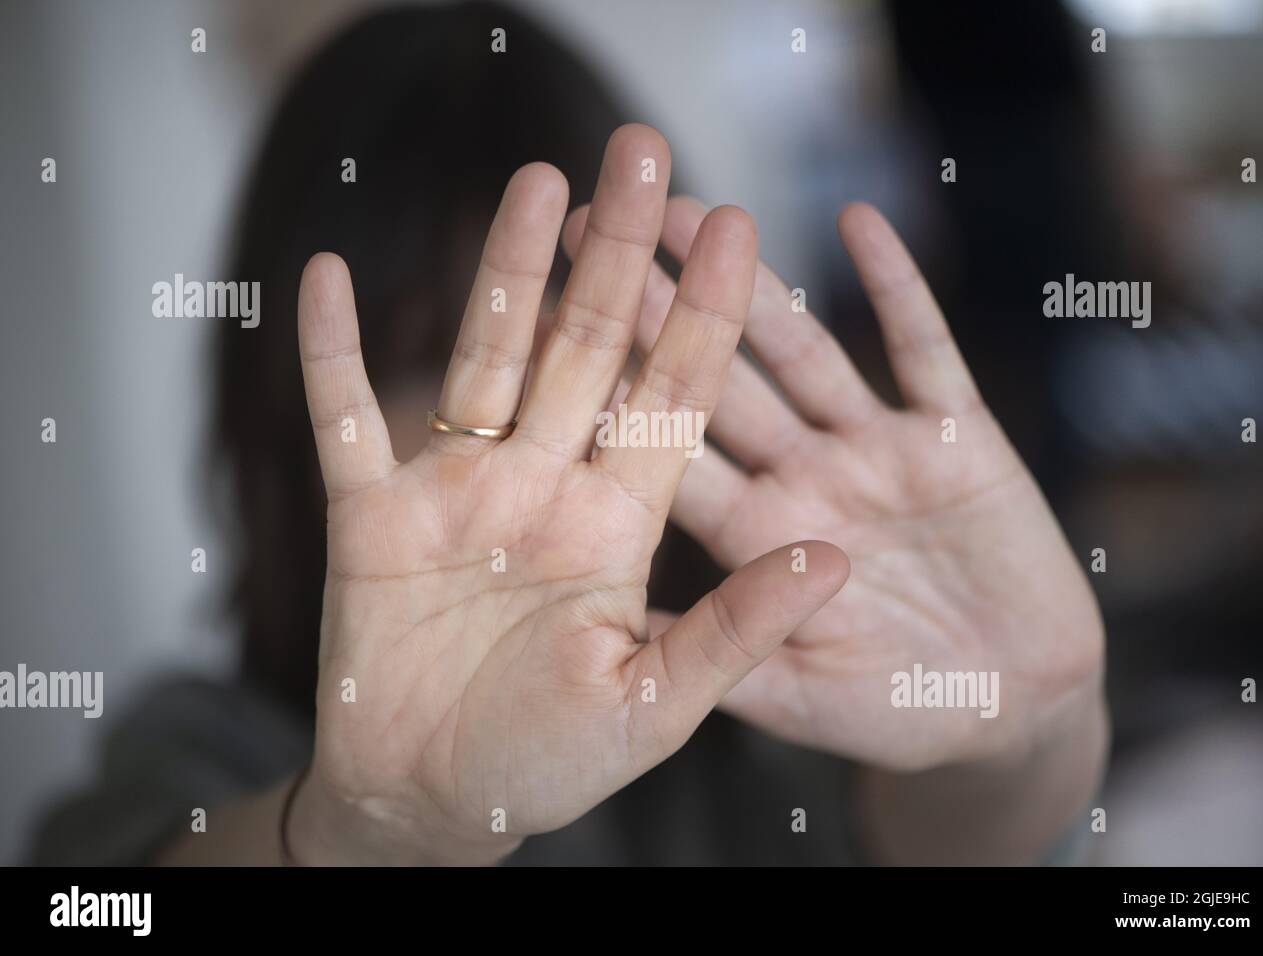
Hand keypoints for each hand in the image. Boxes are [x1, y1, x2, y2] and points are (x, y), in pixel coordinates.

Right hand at [287, 127, 848, 864]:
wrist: (435, 803)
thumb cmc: (550, 763)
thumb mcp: (658, 703)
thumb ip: (739, 627)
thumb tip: (837, 559)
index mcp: (620, 525)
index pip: (672, 397)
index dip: (706, 313)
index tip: (739, 228)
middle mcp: (546, 488)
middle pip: (586, 349)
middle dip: (617, 254)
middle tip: (643, 152)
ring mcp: (457, 492)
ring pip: (485, 359)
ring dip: (504, 272)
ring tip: (535, 180)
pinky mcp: (369, 514)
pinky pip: (345, 420)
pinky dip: (331, 356)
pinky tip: (325, 278)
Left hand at [563, 197, 1103, 772]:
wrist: (1012, 710)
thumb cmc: (894, 713)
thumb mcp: (795, 698)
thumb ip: (716, 649)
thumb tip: (611, 612)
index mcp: (754, 534)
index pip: (669, 450)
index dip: (613, 391)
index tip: (550, 326)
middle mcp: (804, 477)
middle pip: (717, 379)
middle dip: (660, 308)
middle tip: (592, 230)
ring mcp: (876, 451)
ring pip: (804, 351)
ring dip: (755, 282)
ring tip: (695, 208)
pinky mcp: (956, 439)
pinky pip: (924, 355)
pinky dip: (898, 292)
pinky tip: (858, 225)